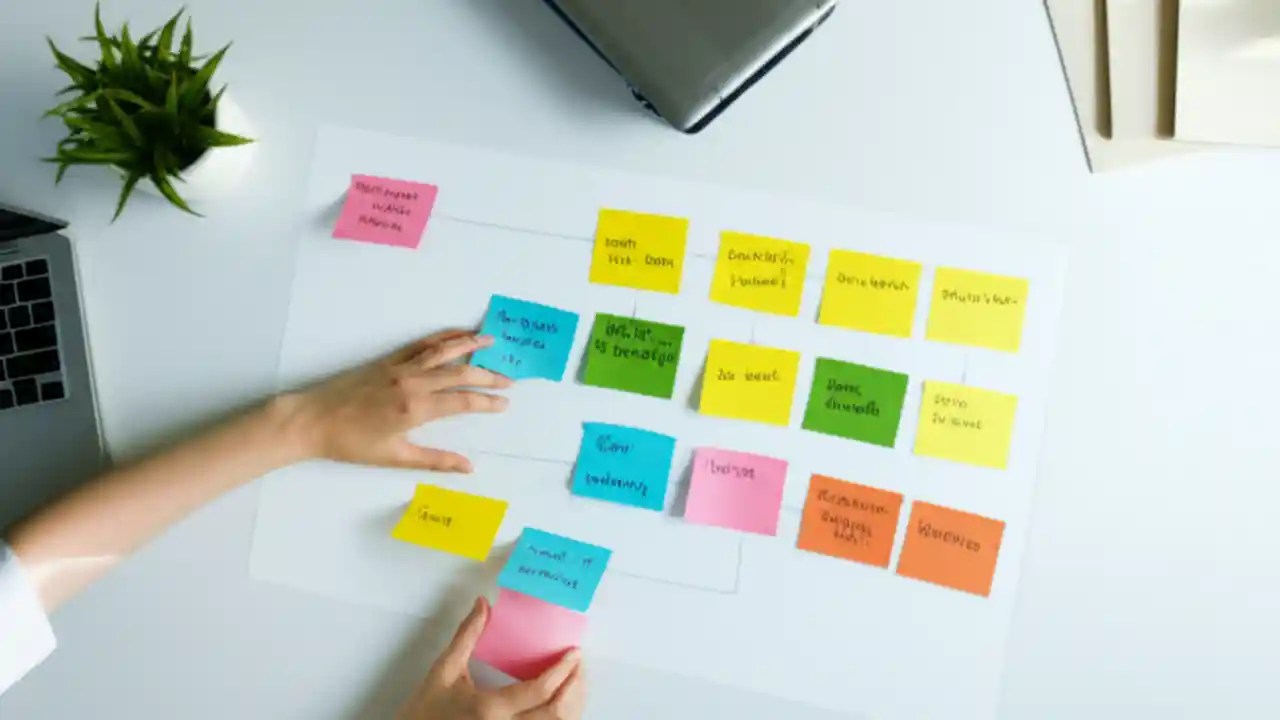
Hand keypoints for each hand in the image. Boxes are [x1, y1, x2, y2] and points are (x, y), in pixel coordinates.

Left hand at [279, 330, 512, 471]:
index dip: (487, 402)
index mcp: (415, 408)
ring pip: (443, 351)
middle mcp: (412, 382)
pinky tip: (455, 335)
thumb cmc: (350, 443)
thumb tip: (468, 467)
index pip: (462, 402)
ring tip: (492, 340)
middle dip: (488, 375)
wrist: (311, 420)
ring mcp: (400, 368)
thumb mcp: (394, 457)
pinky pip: (421, 344)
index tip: (505, 404)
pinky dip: (442, 337)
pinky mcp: (388, 360)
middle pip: (459, 373)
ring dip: (470, 344)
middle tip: (509, 380)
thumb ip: (434, 460)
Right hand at [398, 597, 586, 719]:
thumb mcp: (444, 669)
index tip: (574, 653)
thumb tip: (482, 604)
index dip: (561, 671)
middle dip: (573, 687)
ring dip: (569, 704)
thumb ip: (466, 636)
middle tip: (577, 665)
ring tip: (572, 680)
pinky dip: (556, 716)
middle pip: (555, 714)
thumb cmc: (426, 710)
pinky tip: (557, 701)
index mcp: (490, 709)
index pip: (538, 691)